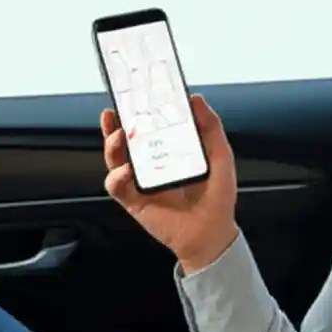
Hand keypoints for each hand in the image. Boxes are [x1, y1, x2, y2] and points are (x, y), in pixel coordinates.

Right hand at [101, 94, 238, 272]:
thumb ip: (211, 128)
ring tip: (119, 136)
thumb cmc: (217, 198)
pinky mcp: (134, 201)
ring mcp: (140, 183)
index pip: (148, 128)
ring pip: (115, 160)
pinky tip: (127, 171)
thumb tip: (197, 100)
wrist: (211, 233)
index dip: (137, 113)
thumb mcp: (219, 157)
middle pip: (124, 141)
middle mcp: (151, 166)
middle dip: (114, 125)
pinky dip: (117, 177)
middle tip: (114, 114)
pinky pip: (116, 187)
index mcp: (169, 152)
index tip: (134, 98)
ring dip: (112, 146)